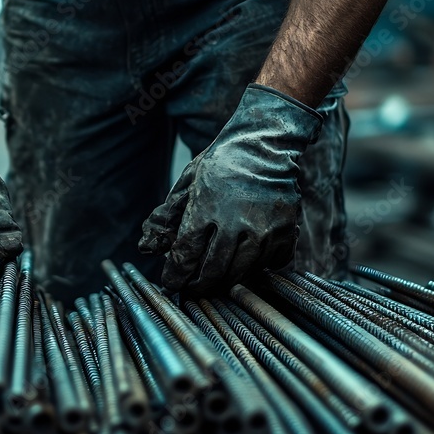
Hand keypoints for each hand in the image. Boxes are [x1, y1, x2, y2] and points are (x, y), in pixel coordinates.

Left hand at [138, 84, 322, 292]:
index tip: (172, 283)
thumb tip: (148, 245)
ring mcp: (263, 230)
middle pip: (213, 271)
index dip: (176, 275)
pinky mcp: (284, 232)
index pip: (186, 255)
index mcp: (206, 209)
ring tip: (216, 282)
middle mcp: (236, 223)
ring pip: (241, 273)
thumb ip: (171, 214)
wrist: (264, 145)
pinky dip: (257, 271)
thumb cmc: (222, 162)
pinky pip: (270, 265)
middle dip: (198, 285)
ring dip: (225, 282)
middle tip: (192, 288)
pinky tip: (246, 266)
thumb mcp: (189, 181)